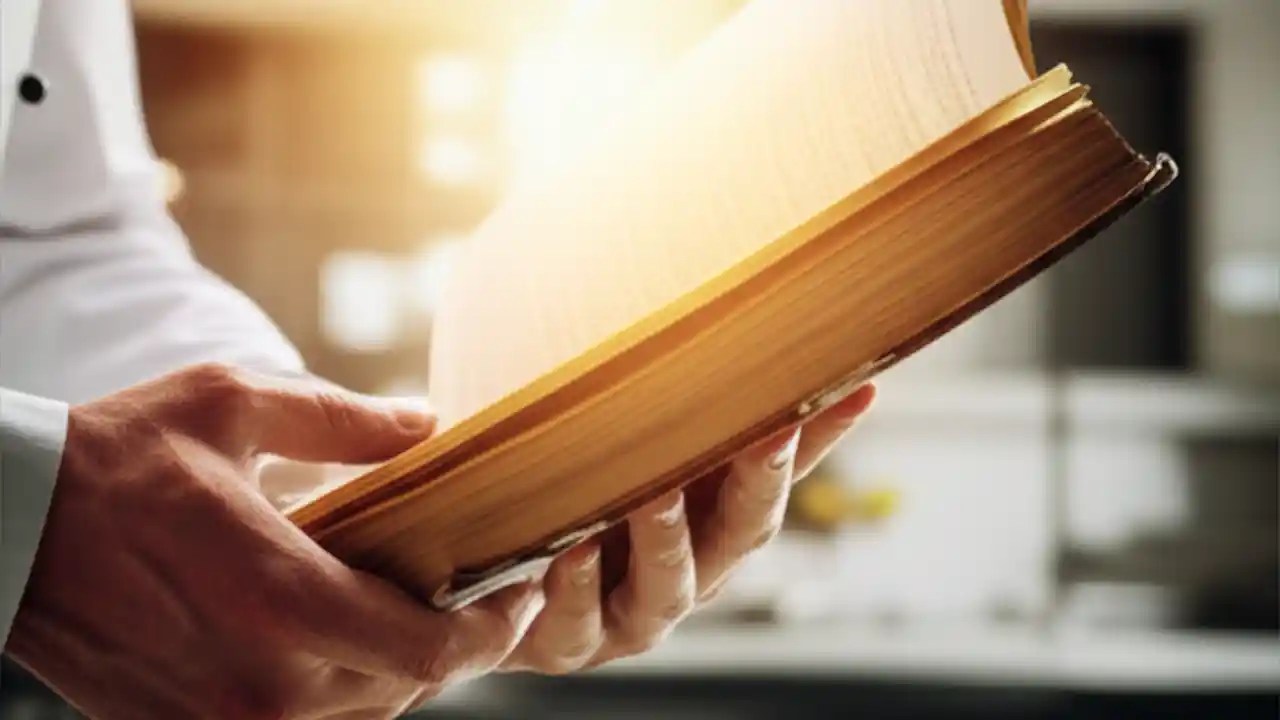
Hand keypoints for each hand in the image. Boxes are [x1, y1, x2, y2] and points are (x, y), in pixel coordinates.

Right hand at [7, 363, 542, 719]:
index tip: (523, 592)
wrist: (10, 529)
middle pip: (407, 689)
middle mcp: (260, 683)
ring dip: (402, 670)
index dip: (496, 630)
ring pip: (362, 718)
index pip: (430, 651)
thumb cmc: (118, 460)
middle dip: (459, 643)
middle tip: (486, 592)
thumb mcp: (233, 404)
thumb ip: (344, 421)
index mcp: (279, 599)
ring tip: (419, 611)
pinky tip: (344, 639)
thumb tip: (428, 422)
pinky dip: (341, 692)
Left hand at [502, 383, 875, 672]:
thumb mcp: (654, 468)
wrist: (498, 593)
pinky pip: (569, 621)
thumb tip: (817, 373)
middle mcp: (688, 579)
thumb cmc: (596, 517)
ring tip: (656, 491)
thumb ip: (724, 427)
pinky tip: (564, 552)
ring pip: (664, 589)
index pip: (775, 485)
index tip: (841, 394)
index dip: (807, 447)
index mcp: (716, 536)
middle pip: (738, 538)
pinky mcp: (565, 642)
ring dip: (664, 540)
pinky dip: (568, 588)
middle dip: (757, 485)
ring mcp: (628, 617)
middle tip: (768, 432)